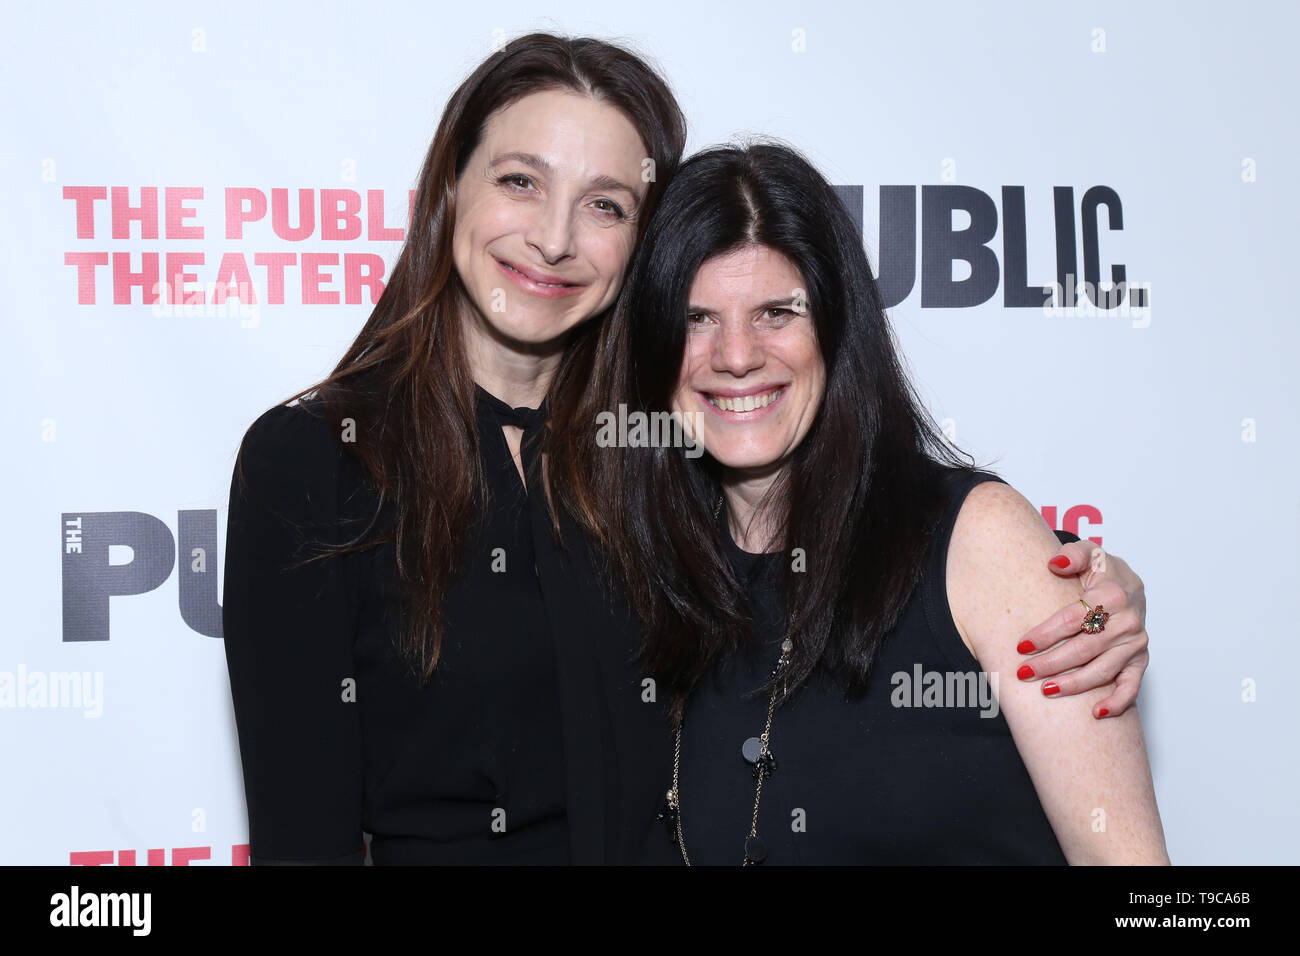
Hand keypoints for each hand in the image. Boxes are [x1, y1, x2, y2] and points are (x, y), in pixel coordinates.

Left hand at [1014, 540, 1148, 718]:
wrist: (1128, 585)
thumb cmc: (1101, 572)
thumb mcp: (1088, 553)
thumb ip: (1072, 555)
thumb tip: (1055, 563)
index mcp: (1112, 595)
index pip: (1072, 619)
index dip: (1046, 634)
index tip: (1021, 645)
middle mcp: (1127, 622)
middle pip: (1084, 649)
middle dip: (1051, 663)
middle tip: (1023, 673)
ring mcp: (1135, 644)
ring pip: (1102, 671)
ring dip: (1073, 684)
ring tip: (1045, 690)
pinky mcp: (1140, 660)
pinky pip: (1131, 686)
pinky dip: (1117, 703)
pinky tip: (1096, 713)